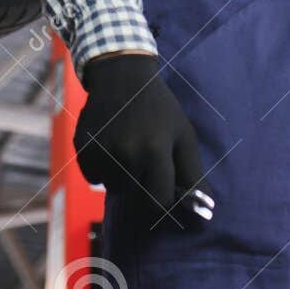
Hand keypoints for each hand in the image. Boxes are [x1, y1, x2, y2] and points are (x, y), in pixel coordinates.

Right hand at [75, 51, 205, 225]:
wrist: (121, 76)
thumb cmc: (160, 109)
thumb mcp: (184, 136)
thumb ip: (194, 176)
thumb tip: (206, 212)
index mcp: (155, 151)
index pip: (158, 202)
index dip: (162, 199)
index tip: (163, 187)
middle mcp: (126, 154)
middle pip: (134, 197)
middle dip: (142, 187)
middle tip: (145, 162)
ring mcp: (102, 151)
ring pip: (113, 187)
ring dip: (122, 178)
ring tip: (128, 150)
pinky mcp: (83, 147)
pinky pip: (94, 177)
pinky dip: (102, 169)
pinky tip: (110, 146)